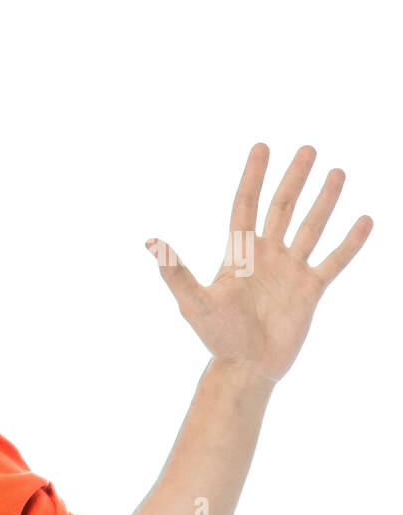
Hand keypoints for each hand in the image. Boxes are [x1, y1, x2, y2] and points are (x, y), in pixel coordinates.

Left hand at [145, 143, 371, 384]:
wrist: (245, 367)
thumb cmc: (216, 337)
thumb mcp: (193, 303)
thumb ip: (176, 273)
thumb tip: (150, 242)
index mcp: (238, 254)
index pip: (245, 206)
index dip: (253, 177)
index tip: (262, 147)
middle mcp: (266, 256)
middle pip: (281, 208)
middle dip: (294, 179)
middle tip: (307, 149)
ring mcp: (290, 271)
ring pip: (311, 227)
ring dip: (324, 201)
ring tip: (337, 172)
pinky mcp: (310, 290)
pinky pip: (334, 260)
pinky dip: (350, 242)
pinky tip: (364, 220)